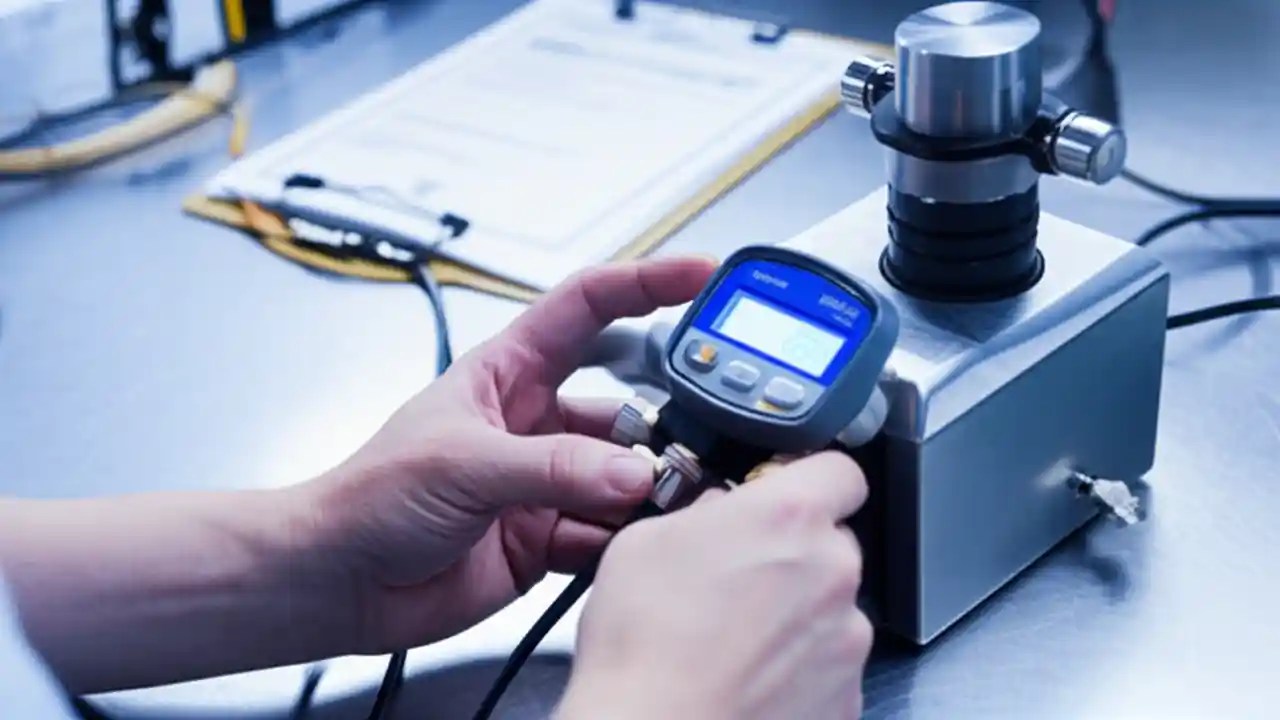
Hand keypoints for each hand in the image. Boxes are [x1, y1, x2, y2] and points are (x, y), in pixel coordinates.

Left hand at [306, 256, 715, 653]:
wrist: (338, 583)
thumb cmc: (369, 499)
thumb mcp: (464, 463)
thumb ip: (556, 468)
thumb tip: (634, 474)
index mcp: (508, 373)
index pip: (588, 307)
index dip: (645, 282)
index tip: (702, 274)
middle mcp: (534, 423)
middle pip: (623, 406)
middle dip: (661, 423)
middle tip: (695, 442)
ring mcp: (544, 482)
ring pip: (622, 476)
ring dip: (647, 491)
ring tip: (667, 504)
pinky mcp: (546, 537)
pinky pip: (606, 533)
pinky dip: (626, 541)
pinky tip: (635, 546)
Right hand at [558, 452, 872, 719]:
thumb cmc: (643, 646)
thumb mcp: (647, 540)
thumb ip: (703, 511)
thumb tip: (718, 510)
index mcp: (790, 515)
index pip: (839, 469)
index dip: (807, 479)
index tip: (781, 493)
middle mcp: (833, 570)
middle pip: (833, 541)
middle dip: (793, 551)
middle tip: (737, 573)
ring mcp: (847, 637)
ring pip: (831, 605)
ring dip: (796, 611)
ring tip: (733, 635)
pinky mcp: (848, 694)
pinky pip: (829, 662)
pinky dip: (799, 664)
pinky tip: (747, 671)